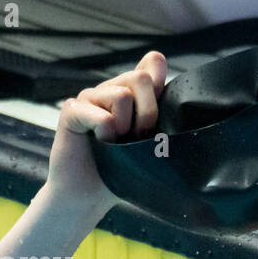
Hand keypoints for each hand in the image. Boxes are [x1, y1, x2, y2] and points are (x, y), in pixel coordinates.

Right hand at [45, 50, 167, 207]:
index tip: (160, 112)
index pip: (153, 63)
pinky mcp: (71, 109)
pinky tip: (100, 144)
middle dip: (148, 113)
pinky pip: (101, 116)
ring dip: (125, 127)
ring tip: (117, 144)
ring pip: (121, 96)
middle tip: (139, 138)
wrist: (87, 195)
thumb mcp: (150, 145)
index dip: (160, 80)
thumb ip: (163, 120)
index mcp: (133, 94)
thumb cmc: (121, 171)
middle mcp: (111, 90)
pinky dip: (106, 134)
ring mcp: (89, 97)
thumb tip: (186, 105)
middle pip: (140, 78)